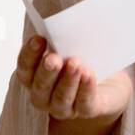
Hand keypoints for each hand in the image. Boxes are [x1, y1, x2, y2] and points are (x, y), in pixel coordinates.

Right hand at [14, 34, 132, 134]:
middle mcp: (44, 96)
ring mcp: (64, 107)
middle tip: (53, 57)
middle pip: (40, 86)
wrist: (109, 82)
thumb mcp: (73, 46)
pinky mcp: (87, 110)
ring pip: (61, 98)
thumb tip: (66, 24)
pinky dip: (86, 89)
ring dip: (67, 81)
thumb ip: (65, 39)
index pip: (25, 68)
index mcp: (34, 77)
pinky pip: (84, 103)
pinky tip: (88, 74)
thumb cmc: (83, 60)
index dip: (29, 54)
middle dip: (46, 71)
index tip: (39, 38)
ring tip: (75, 63)